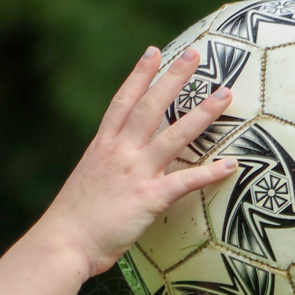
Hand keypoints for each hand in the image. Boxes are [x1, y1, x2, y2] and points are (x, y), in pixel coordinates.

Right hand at [35, 48, 239, 276]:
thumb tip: (117, 167)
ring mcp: (135, 173)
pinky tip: (231, 164)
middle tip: (196, 54)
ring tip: (224, 94)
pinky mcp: (148, 199)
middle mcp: (120, 153)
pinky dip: (209, 173)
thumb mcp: (87, 181)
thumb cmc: (72, 220)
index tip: (152, 52)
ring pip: (174, 135)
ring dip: (202, 113)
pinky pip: (185, 182)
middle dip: (174, 78)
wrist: (64, 243)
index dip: (139, 75)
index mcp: (102, 146)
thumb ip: (105, 168)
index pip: (123, 101)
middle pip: (151, 107)